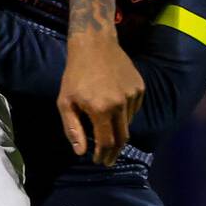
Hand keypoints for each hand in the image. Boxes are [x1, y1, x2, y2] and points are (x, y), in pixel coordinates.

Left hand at [58, 34, 143, 165]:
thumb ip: (73, 129)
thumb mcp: (65, 102)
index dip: (103, 155)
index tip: (99, 161)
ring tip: (105, 126)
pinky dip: (124, 114)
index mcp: (101, 109)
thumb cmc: (75, 74)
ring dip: (117, 130)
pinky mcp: (140, 88)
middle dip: (114, 151)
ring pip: (128, 123)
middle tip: (108, 159)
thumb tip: (81, 152)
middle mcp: (121, 104)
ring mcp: (133, 95)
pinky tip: (113, 106)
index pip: (107, 142)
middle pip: (122, 138)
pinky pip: (133, 109)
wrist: (94, 45)